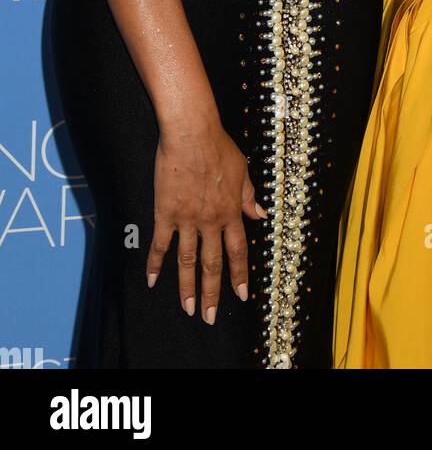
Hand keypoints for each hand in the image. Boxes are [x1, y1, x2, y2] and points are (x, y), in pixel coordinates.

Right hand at [149, 119, 267, 322]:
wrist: (192, 133)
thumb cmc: (218, 146)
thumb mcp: (242, 170)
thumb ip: (249, 196)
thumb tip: (261, 214)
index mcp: (232, 210)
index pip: (238, 250)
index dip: (239, 274)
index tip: (241, 295)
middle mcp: (211, 220)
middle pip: (213, 263)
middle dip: (213, 292)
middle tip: (210, 316)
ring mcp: (188, 219)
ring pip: (187, 261)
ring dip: (187, 287)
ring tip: (188, 307)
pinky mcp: (166, 212)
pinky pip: (161, 244)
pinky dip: (155, 264)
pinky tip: (152, 280)